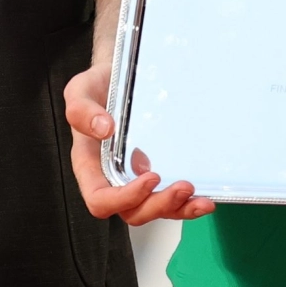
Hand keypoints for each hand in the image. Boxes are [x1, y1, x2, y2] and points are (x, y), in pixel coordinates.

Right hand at [64, 60, 212, 224]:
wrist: (123, 75)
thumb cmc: (100, 87)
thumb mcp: (81, 89)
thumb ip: (81, 109)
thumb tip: (103, 128)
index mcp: (90, 165)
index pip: (100, 199)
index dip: (124, 198)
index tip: (150, 177)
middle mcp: (112, 177)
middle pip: (132, 211)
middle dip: (158, 205)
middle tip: (183, 187)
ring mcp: (135, 177)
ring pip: (153, 209)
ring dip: (178, 209)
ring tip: (201, 200)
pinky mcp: (157, 171)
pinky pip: (168, 198)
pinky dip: (187, 203)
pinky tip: (204, 198)